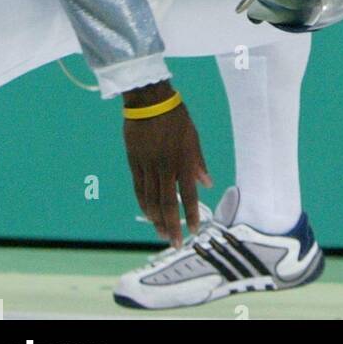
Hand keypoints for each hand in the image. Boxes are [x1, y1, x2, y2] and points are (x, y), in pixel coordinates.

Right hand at [122, 82, 211, 246]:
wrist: (149, 100)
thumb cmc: (176, 116)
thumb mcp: (193, 135)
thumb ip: (199, 162)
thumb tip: (208, 183)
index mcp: (183, 159)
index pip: (188, 193)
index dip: (191, 213)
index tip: (194, 230)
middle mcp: (165, 166)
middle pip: (167, 202)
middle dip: (172, 225)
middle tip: (176, 242)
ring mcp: (147, 165)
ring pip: (151, 199)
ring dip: (157, 220)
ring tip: (162, 234)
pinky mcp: (134, 162)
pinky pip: (139, 189)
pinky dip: (144, 204)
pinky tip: (148, 214)